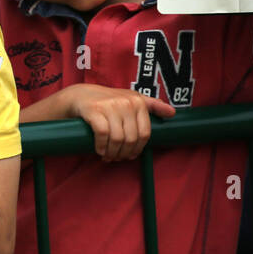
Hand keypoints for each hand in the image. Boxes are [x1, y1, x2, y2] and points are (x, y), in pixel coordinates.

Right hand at [59, 84, 175, 161]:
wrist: (80, 95)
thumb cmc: (107, 101)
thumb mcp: (131, 99)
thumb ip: (151, 105)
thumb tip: (172, 113)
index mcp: (138, 101)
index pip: (144, 133)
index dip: (138, 149)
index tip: (130, 155)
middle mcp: (126, 102)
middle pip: (131, 138)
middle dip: (124, 153)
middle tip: (117, 158)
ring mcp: (109, 106)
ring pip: (117, 138)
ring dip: (112, 152)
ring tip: (108, 156)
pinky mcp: (94, 110)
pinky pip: (103, 134)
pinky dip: (101, 146)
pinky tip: (100, 150)